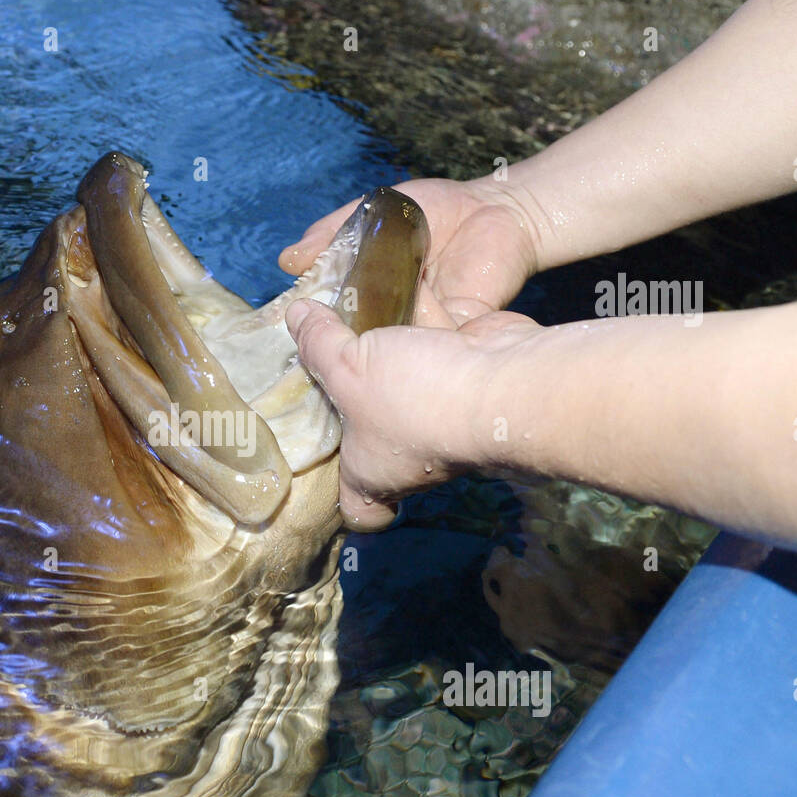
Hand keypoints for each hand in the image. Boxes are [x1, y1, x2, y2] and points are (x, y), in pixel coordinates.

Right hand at [280, 178, 541, 325]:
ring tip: (361, 328)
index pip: (336, 321)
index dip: (315, 327)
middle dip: (344, 343)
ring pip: (396, 348)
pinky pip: (435, 341)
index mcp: (372, 297)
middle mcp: (396, 321)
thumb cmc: (438, 209)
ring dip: (381, 338)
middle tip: (321, 340)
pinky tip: (407, 314)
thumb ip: (331, 235)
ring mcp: (427, 329)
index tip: (292, 325)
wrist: (499, 210)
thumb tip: (286, 262)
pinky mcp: (458, 328)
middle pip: (362, 344)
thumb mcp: (371, 213)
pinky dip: (421, 332)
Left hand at [285, 301, 542, 530]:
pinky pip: (436, 350)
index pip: (357, 510)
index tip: (322, 457)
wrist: (503, 382)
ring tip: (354, 307)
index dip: (340, 493)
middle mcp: (408, 458)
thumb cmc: (411, 399)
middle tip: (323, 358)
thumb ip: (318, 343)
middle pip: (372, 434)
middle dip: (351, 396)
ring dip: (386, 349)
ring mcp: (442, 419)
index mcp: (372, 476)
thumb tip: (294, 316)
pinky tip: (401, 286)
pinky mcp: (470, 381)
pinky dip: (424, 321)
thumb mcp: (347, 369)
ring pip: (404, 385)